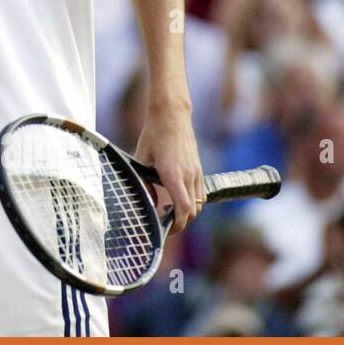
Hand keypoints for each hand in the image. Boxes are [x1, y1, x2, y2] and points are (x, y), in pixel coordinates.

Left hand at [135, 101, 203, 232]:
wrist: (172, 114)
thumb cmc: (154, 134)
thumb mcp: (142, 158)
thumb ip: (145, 181)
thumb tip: (150, 201)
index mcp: (173, 174)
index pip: (184, 209)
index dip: (177, 225)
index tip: (166, 230)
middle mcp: (189, 175)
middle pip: (193, 211)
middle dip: (181, 222)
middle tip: (165, 223)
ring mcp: (197, 171)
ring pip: (199, 203)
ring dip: (187, 212)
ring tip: (170, 212)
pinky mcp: (199, 168)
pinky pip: (201, 192)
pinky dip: (193, 201)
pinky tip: (178, 197)